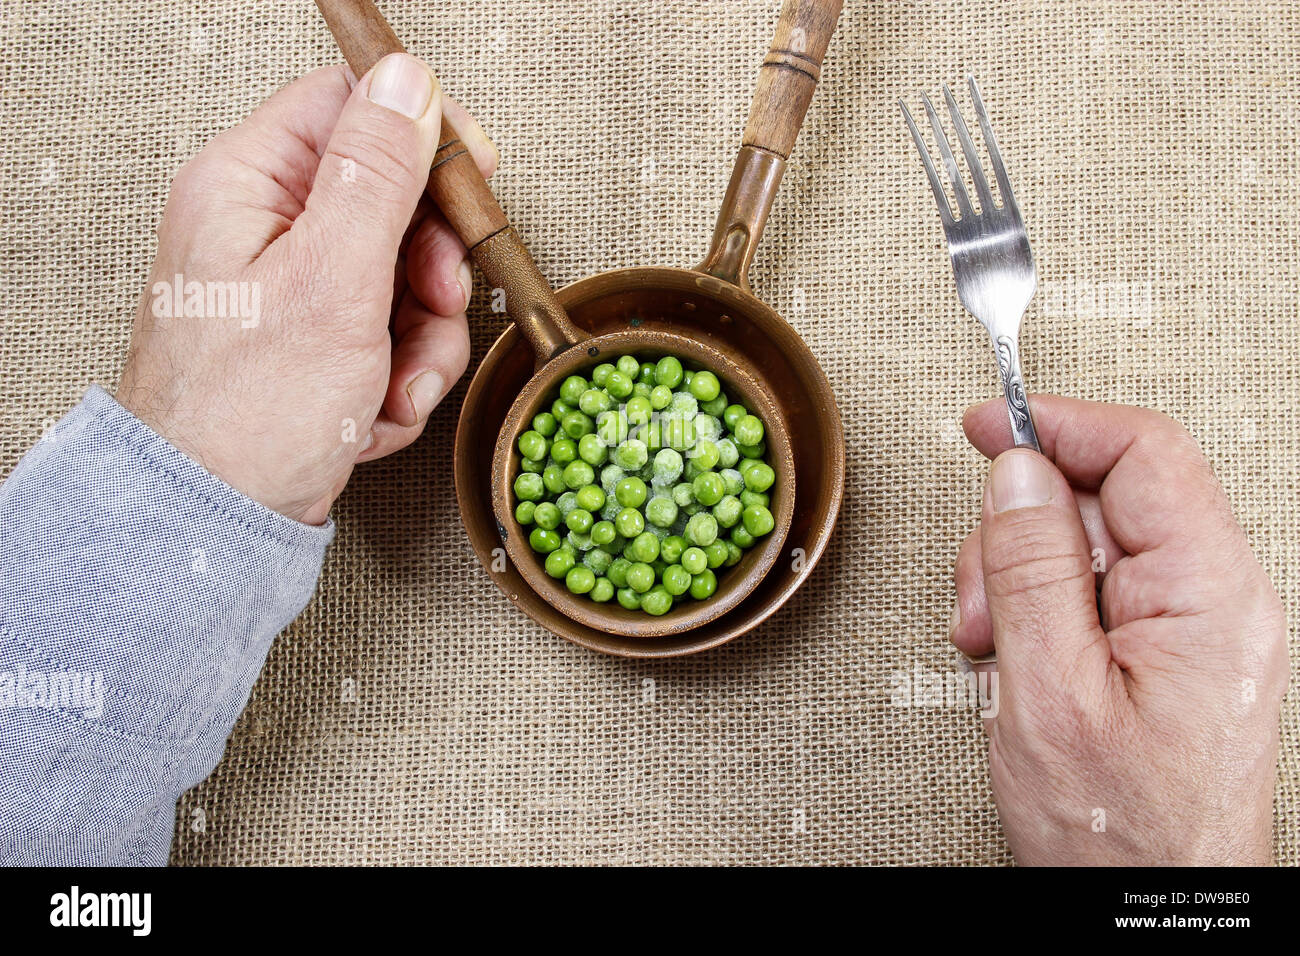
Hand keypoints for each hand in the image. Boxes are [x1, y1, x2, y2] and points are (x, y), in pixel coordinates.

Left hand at [116, 54, 496, 524]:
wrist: (219, 519)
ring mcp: (293, 286)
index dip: (422, 133)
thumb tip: (407, 84)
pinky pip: (392, 330)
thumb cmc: (248, 411)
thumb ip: (376, 174)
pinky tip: (377, 409)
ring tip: (397, 384)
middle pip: (391, 200)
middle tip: (436, 301)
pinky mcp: (316, 339)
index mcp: (247, 185)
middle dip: (431, 268)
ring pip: (404, 274)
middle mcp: (265, 227)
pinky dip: (401, 374)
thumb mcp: (331, 278)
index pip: (348, 107)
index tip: (475, 174)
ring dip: (423, 338)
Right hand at [950, 395, 1286, 864]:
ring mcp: (1195, 629)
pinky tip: (1016, 663)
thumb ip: (1030, 568)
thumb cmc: (1122, 837)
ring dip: (1018, 582)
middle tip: (979, 601)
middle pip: (1106, 498)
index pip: (1142, 452)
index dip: (1057, 427)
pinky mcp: (1168, 655)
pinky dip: (1037, 615)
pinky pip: (1093, 595)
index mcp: (1209, 594)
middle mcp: (1217, 601)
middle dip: (1020, 535)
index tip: (988, 426)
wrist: (1153, 916)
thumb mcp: (1048, 692)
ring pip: (1089, 546)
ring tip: (995, 649)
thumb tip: (1018, 473)